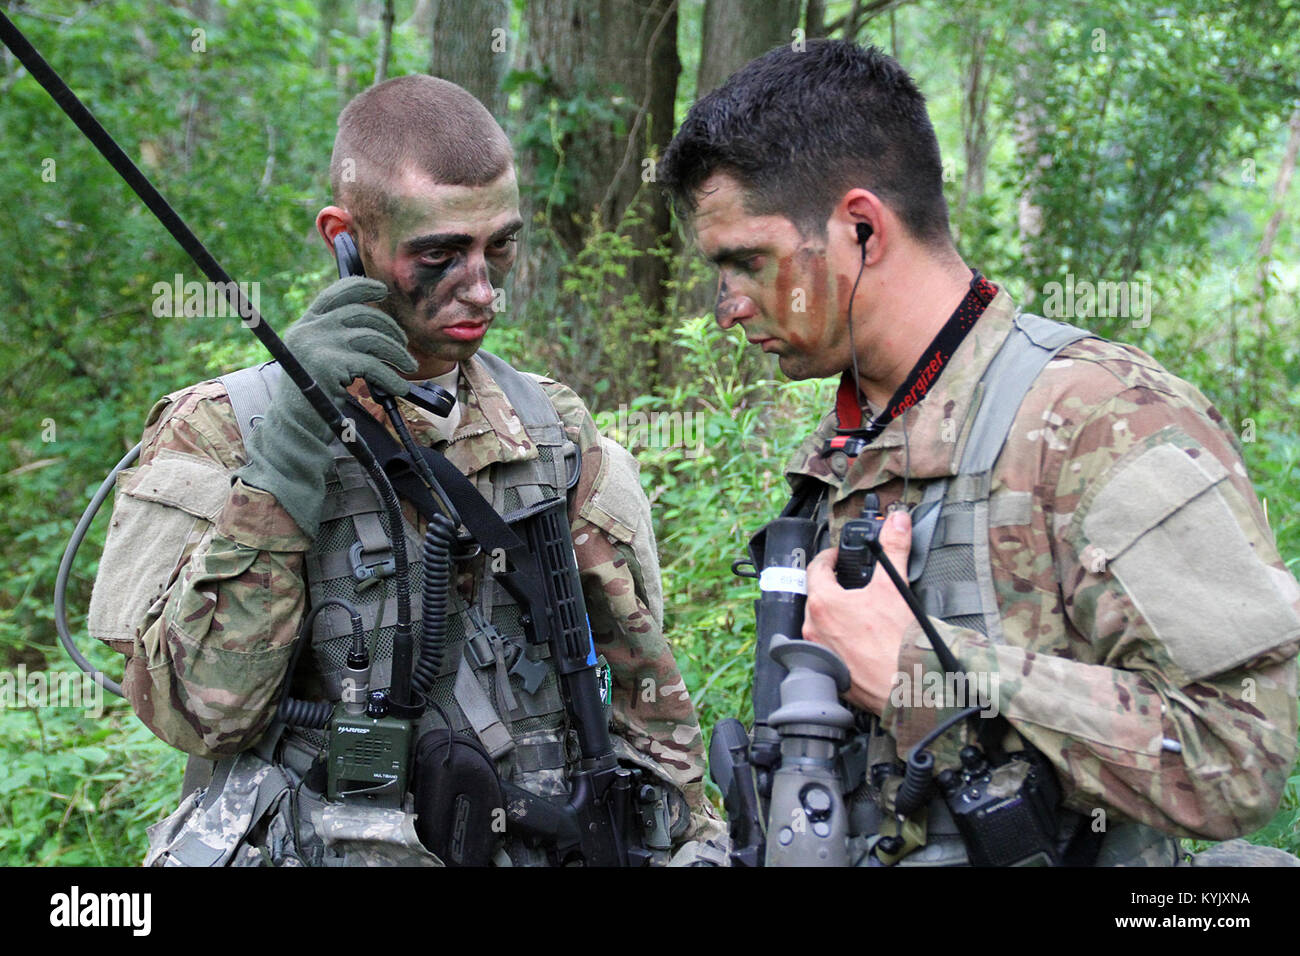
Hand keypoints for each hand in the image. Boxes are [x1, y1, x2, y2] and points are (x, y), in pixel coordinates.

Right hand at [235, 277, 416, 537]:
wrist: (294, 428)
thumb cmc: (313, 399)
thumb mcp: (321, 360)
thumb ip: (339, 340)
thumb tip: (379, 327)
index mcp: (306, 325)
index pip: (336, 293)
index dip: (362, 287)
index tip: (382, 291)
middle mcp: (309, 329)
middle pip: (362, 314)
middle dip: (390, 329)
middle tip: (405, 349)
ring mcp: (317, 344)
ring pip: (372, 337)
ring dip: (396, 352)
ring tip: (407, 368)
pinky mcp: (328, 364)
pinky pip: (372, 365)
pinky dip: (391, 376)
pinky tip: (399, 387)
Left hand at [802, 508, 913, 714]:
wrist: (907, 687)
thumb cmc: (898, 643)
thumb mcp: (896, 586)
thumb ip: (894, 548)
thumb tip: (898, 522)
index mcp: (824, 603)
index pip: (817, 568)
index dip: (830, 557)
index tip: (839, 556)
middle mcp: (814, 628)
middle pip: (817, 596)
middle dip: (833, 585)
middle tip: (851, 581)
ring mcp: (819, 651)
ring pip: (819, 623)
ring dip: (834, 613)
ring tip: (856, 610)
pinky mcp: (829, 671)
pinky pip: (826, 647)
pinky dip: (838, 639)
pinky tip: (857, 638)